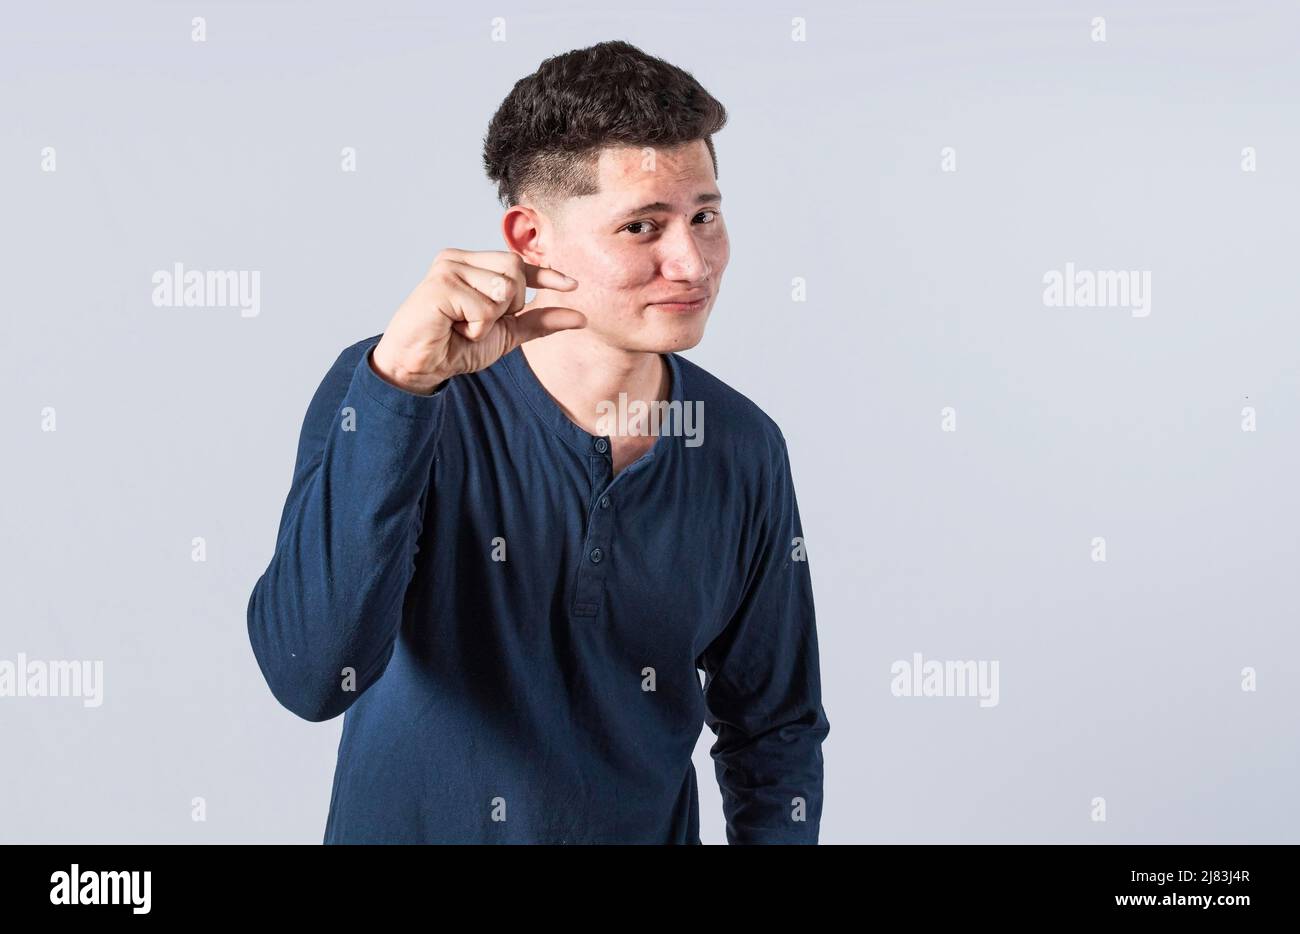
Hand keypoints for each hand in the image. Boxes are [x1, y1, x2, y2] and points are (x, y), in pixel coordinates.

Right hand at [371, 249, 585, 393]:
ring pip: (502, 288)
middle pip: (514, 269)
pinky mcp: (440, 284)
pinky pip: (484, 307)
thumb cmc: (456, 346)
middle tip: (482, 322)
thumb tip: (580, 317)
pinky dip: (476, 326)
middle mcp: (459, 259)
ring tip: (465, 325)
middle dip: (511, 304)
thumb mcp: (506, 333)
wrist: (422, 367)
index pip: (517, 262)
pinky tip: (454, 328)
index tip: (573, 285)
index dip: (546, 274)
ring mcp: (448, 268)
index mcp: (472, 264)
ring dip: (491, 318)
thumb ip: (539, 322)